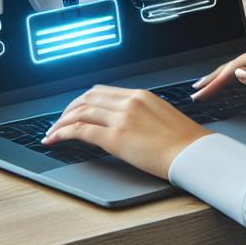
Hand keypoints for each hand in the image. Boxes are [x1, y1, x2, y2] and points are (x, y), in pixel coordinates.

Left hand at [41, 86, 211, 179]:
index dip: (83, 101)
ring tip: (51, 133)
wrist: (194, 154)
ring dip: (61, 122)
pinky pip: (80, 130)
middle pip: (87, 99)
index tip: (75, 110)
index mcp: (141, 96)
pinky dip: (62, 133)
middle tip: (58, 122)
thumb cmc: (184, 142)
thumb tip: (129, 124)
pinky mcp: (116, 138)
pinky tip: (55, 140)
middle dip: (68, 110)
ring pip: (79, 112)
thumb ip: (143, 115)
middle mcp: (129, 102)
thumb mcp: (162, 117)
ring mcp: (121, 118)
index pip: (102, 91)